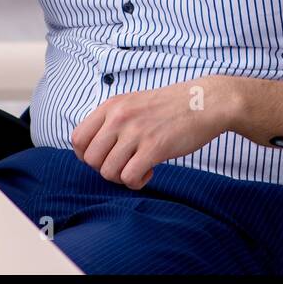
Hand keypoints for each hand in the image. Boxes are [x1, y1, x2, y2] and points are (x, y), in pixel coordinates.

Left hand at [71, 77, 243, 189]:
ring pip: (108, 172)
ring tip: (139, 167)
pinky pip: (129, 178)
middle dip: (105, 168)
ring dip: (122, 177)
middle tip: (125, 163)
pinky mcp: (154, 147)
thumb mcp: (133, 103)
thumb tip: (93, 150)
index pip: (77, 139)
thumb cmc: (170, 107)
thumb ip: (112, 121)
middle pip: (90, 160)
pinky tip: (149, 171)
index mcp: (112, 106)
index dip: (87, 155)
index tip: (104, 158)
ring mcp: (136, 132)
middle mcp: (119, 117)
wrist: (205, 102)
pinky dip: (137, 182)